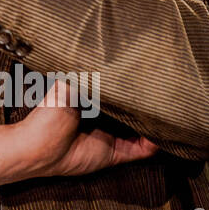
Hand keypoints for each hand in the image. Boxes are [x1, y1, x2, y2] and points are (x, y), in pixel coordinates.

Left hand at [11, 79, 158, 177]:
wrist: (37, 148)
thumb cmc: (47, 115)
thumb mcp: (66, 86)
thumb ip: (85, 74)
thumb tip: (102, 56)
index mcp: (92, 99)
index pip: (118, 91)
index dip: (132, 85)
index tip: (150, 74)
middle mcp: (105, 117)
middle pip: (134, 110)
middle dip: (148, 104)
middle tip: (167, 91)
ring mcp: (112, 136)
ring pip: (142, 130)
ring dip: (156, 124)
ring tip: (171, 112)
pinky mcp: (115, 153)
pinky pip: (141, 150)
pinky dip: (153, 144)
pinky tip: (162, 135)